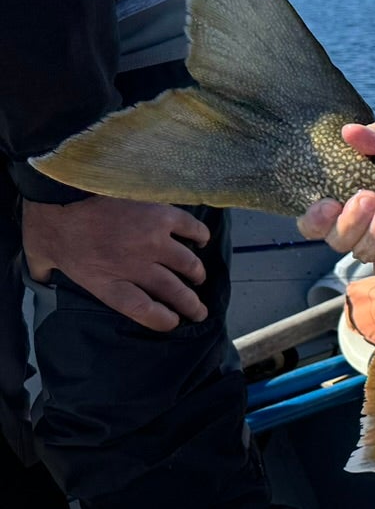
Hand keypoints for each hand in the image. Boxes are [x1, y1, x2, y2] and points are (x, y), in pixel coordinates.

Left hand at [21, 195, 210, 331]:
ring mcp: (153, 241)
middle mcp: (136, 267)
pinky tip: (201, 241)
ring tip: (198, 277)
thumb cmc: (49, 223)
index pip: (144, 310)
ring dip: (197, 273)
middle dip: (191, 305)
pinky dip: (200, 237)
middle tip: (198, 311)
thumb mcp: (39, 256)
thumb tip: (42, 278)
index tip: (172, 322)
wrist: (62, 186)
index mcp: (106, 281)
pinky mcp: (162, 216)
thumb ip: (45, 273)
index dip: (163, 320)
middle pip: (174, 293)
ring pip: (188, 265)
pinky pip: (191, 230)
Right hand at [298, 120, 374, 275]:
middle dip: (351, 222)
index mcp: (349, 194)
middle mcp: (361, 222)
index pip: (315, 219)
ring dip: (374, 237)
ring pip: (361, 254)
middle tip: (372, 198)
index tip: (329, 203)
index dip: (315, 218)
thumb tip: (350, 133)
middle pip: (336, 239)